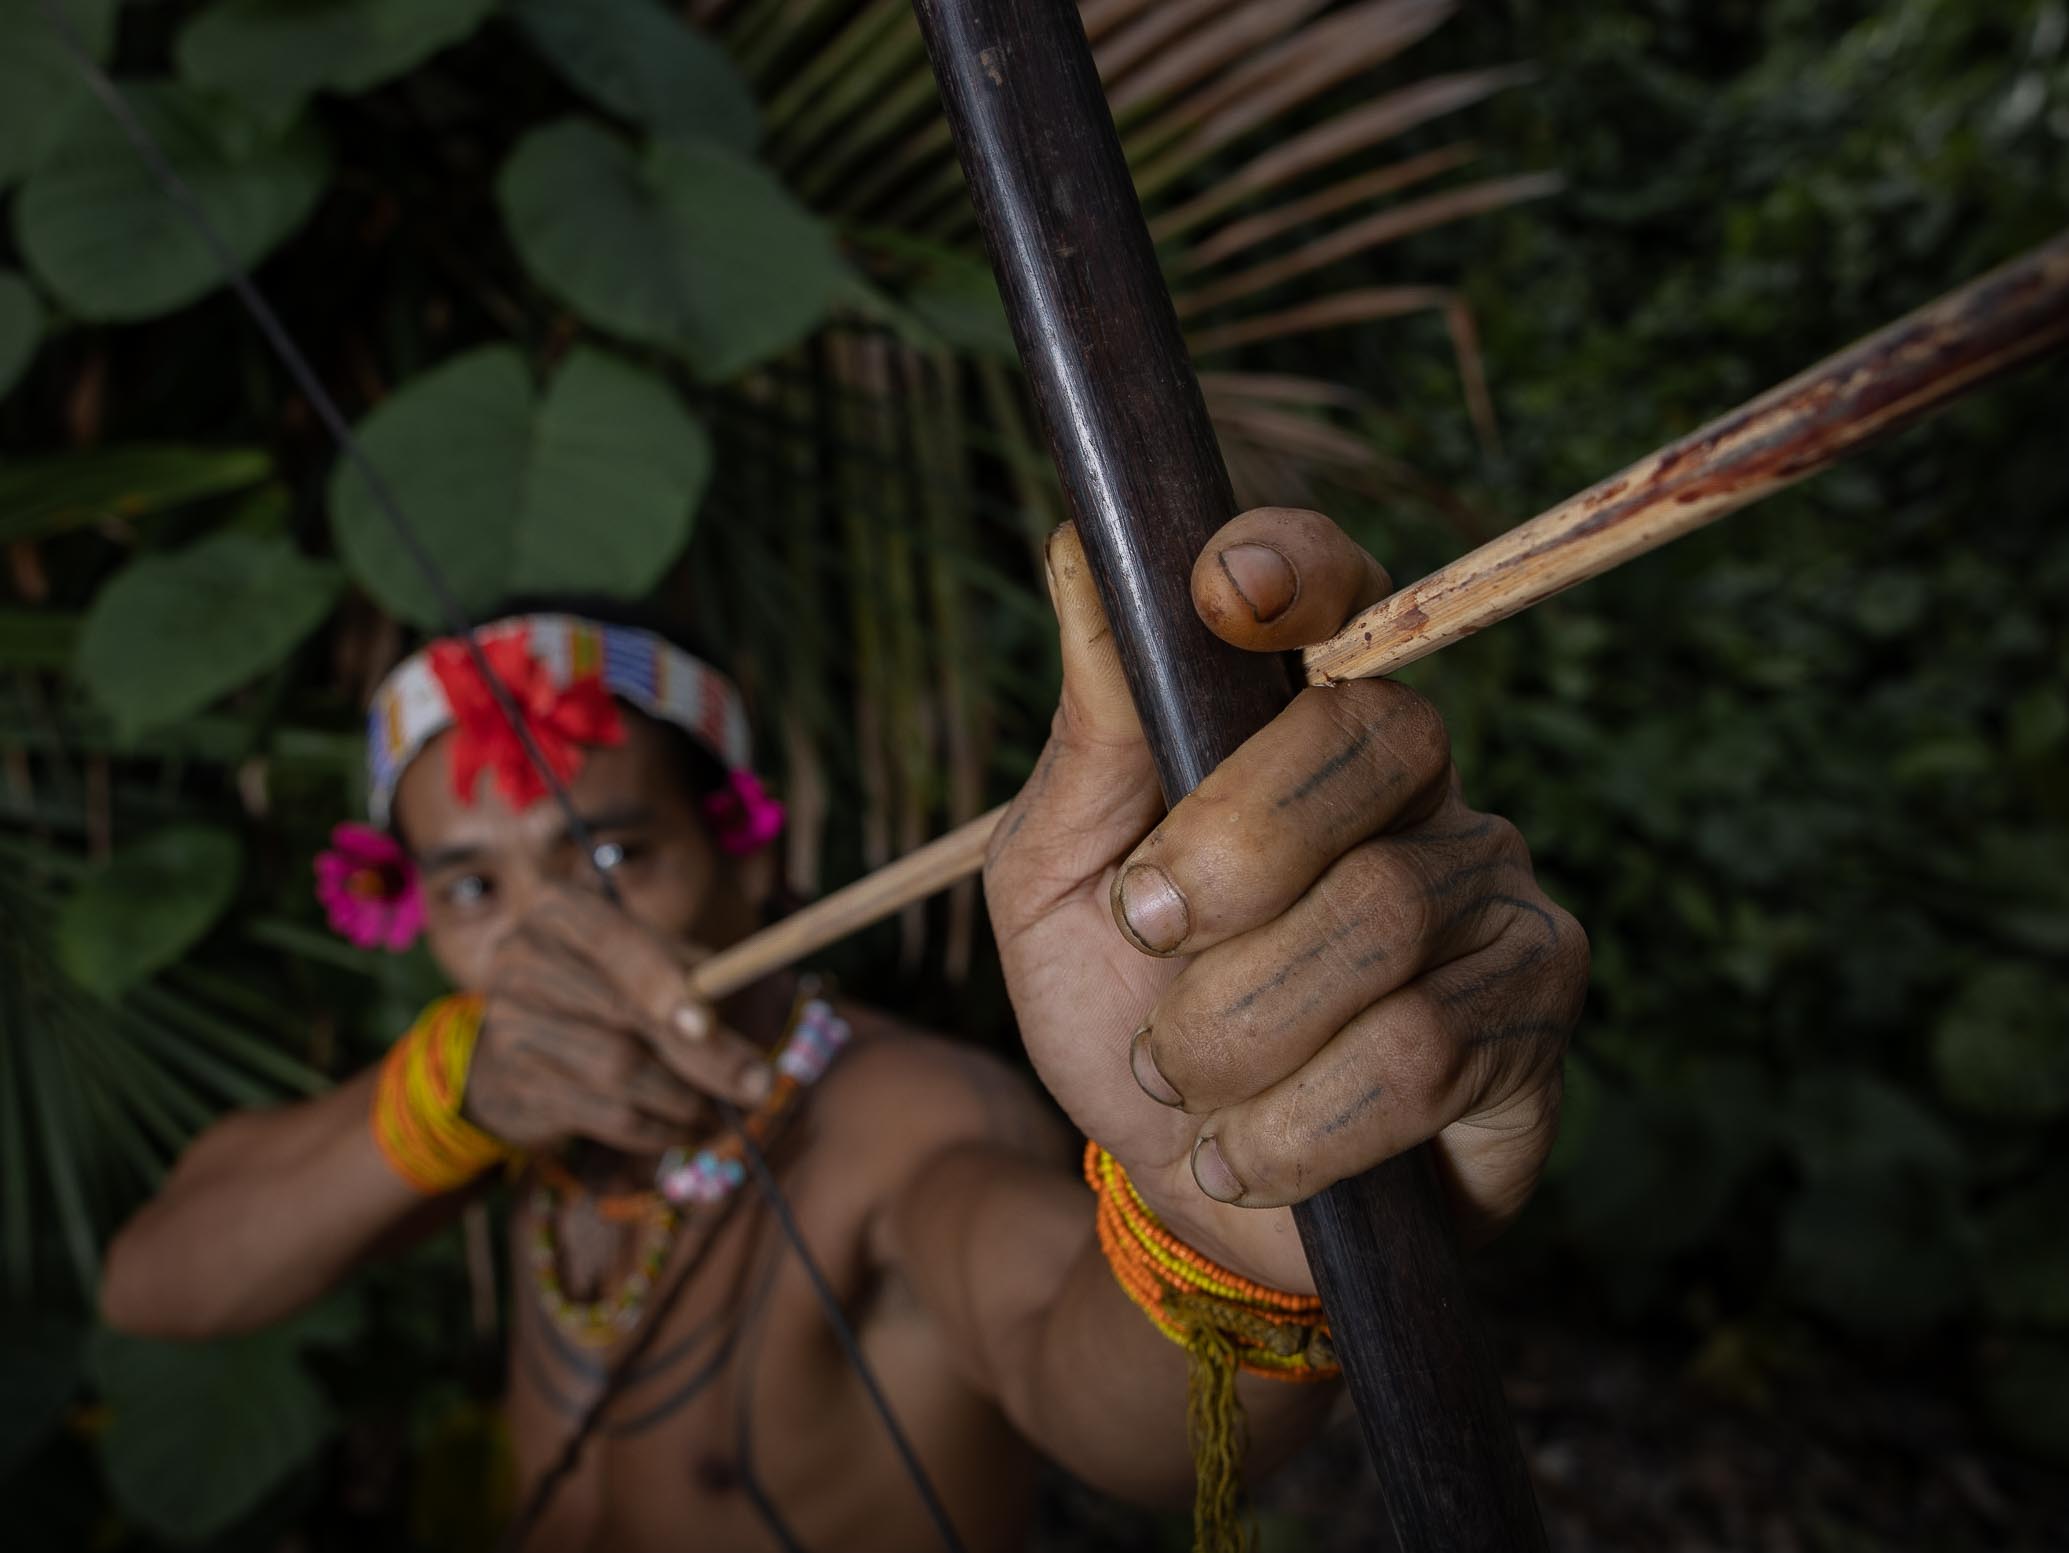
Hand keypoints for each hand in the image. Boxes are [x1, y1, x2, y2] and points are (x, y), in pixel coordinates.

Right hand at [461, 885, 773, 1154]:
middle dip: (702, 1055)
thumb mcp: (648, 961)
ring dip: (682, 1099)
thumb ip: (697, 980)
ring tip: (722, 1110)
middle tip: (757, 1085)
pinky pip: (604, 1115)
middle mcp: (521, 960)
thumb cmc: (604, 987)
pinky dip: (657, 1129)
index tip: (707, 1023)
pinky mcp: (513, 1087)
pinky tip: (686, 1129)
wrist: (515, 1045)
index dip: (661, 981)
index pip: (614, 941)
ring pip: (617, 1071)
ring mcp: (508, 1025)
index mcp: (558, 910)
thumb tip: (748, 1050)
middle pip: (622, 1014)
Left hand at [986, 510, 1586, 1291]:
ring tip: (1179, 1080)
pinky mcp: (1534, 1007)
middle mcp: (1416, 785)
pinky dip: (1294, 1121)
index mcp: (1294, 728)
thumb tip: (1079, 552)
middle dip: (1228, 847)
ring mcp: (1490, 889)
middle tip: (1139, 931)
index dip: (1299, 569)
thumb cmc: (1120, 1013)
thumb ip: (1089, 737)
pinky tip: (1246, 1150)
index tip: (1223, 589)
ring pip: (1381, 914)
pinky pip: (1422, 1047)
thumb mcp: (1054, 883)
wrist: (1190, 1200)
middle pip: (1368, 739)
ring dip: (1233, 1024)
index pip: (1338, 596)